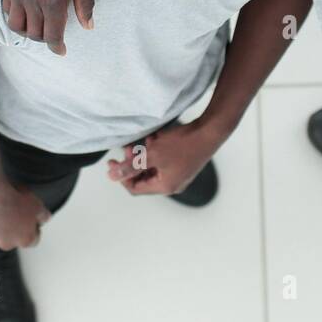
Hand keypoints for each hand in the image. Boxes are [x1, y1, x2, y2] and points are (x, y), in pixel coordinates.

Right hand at [0, 186, 51, 250]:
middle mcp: (7, 244)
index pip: (33, 240)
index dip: (34, 229)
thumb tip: (45, 218)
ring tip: (2, 205)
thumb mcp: (38, 205)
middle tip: (16, 211)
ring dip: (0, 223)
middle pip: (13, 238)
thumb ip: (44, 215)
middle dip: (15, 228)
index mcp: (25, 240)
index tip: (32, 219)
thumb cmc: (17, 199)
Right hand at [1, 0, 94, 55]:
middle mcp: (33, 0)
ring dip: (27, 30)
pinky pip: (7, 8)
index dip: (57, 47)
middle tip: (52, 36)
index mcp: (54, 2)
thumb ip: (85, 5)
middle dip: (44, 39)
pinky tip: (25, 12)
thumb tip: (87, 26)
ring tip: (36, 26)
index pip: (52, 36)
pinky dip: (15, 15)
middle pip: (34, 33)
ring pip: (16, 24)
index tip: (61, 50)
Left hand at [106, 119, 222, 196]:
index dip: (121, 176)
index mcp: (164, 186)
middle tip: (128, 148)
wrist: (209, 132)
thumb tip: (112, 176)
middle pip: (143, 177)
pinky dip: (156, 151)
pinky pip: (162, 161)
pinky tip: (157, 138)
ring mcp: (179, 174)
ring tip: (147, 140)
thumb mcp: (152, 154)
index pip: (135, 188)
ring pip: (153, 167)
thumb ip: (131, 166)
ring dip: (145, 154)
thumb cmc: (183, 144)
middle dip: (134, 162)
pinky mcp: (183, 164)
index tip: (112, 162)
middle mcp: (172, 184)